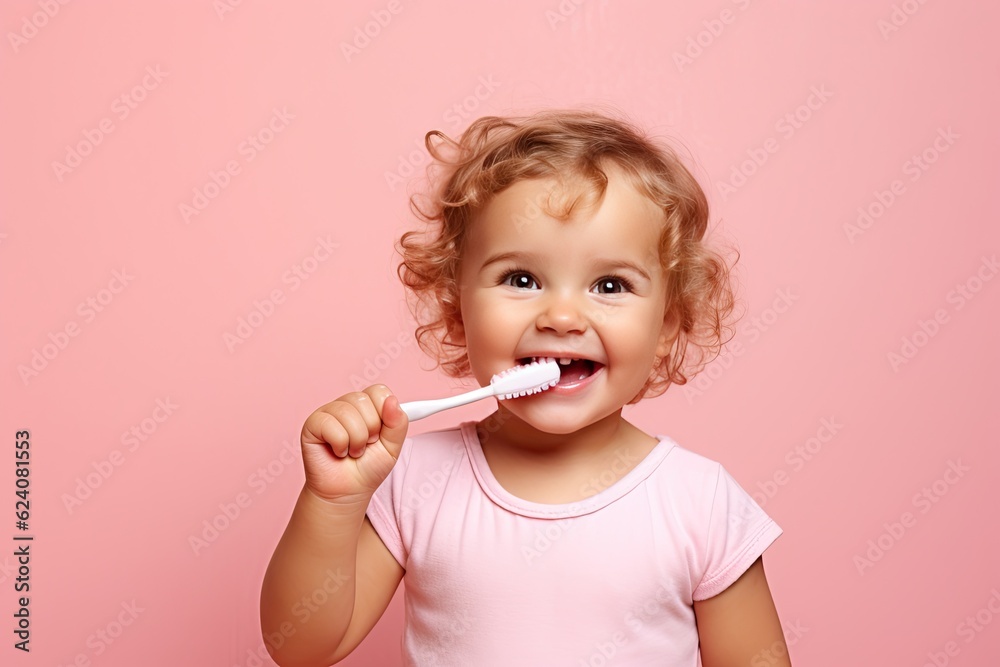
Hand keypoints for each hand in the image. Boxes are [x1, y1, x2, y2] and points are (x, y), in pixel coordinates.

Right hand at [299, 384, 408, 504]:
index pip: (379, 391)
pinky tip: (337, 452)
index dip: (384, 413)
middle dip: (371, 430)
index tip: (381, 433)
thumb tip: (392, 400)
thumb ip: (398, 423)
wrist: (348, 492)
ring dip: (356, 441)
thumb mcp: (392, 447)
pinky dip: (340, 444)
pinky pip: (331, 426)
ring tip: (352, 451)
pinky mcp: (312, 424)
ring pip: (348, 413)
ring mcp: (328, 412)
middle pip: (363, 400)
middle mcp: (346, 404)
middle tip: (365, 445)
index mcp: (366, 406)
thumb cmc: (368, 468)